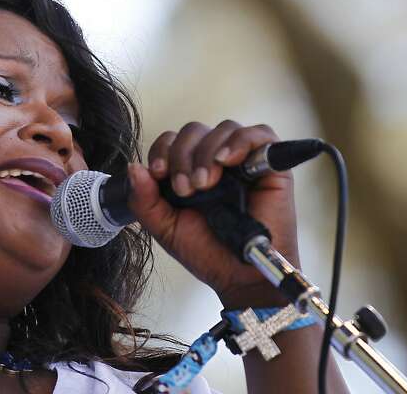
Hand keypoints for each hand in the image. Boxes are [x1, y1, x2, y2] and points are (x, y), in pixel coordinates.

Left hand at [126, 120, 299, 305]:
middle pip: (195, 130)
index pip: (173, 140)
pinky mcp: (272, 164)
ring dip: (208, 151)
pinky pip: (261, 134)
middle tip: (186, 189)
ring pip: (224, 128)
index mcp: (190, 169)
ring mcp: (245, 160)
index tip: (160, 173)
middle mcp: (216, 160)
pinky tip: (228, 160)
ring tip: (206, 183)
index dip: (163, 150)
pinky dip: (241, 140)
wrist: (241, 278)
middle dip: (183, 155)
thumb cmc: (207, 253)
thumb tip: (134, 167)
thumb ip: (144, 200)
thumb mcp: (165, 228)